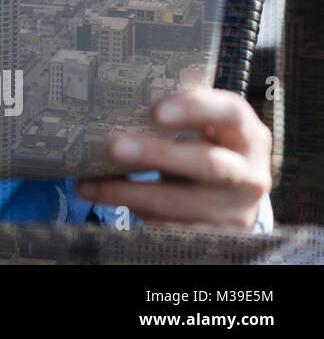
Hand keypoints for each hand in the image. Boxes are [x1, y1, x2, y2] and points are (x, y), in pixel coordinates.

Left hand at [76, 87, 272, 228]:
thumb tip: (115, 103)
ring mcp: (236, 209)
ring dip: (131, 192)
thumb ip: (178, 115)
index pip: (230, 113)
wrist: (236, 194)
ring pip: (181, 202)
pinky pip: (169, 224)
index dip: (196, 109)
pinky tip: (102, 196)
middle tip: (113, 147)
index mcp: (247, 134)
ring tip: (89, 184)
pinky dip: (132, 209)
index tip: (157, 111)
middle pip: (207, 164)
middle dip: (157, 155)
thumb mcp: (206, 128)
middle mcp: (249, 173)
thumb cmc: (208, 145)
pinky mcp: (217, 236)